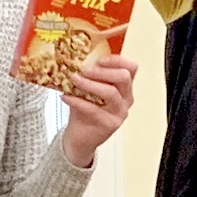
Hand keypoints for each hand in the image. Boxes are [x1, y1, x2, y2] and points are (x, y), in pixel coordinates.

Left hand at [59, 52, 137, 166]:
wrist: (80, 138)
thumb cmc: (85, 110)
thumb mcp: (89, 89)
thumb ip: (89, 75)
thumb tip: (75, 58)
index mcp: (124, 88)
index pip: (131, 68)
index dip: (117, 60)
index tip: (99, 59)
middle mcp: (126, 100)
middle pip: (123, 77)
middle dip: (101, 71)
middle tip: (83, 70)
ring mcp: (119, 113)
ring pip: (110, 92)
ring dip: (89, 83)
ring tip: (73, 79)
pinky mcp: (109, 125)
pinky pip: (93, 109)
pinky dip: (76, 100)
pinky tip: (65, 96)